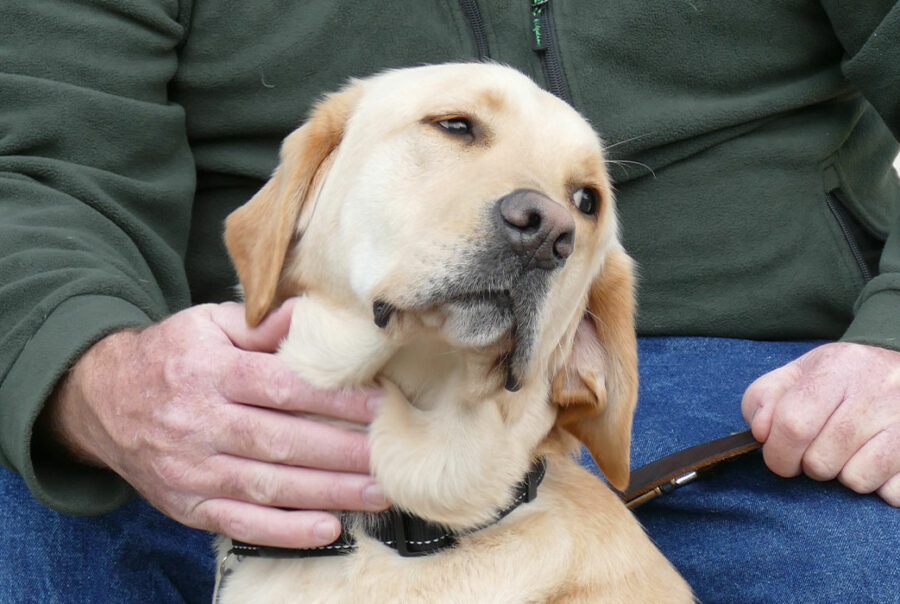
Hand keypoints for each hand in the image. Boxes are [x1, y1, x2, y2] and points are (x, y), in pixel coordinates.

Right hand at [43, 300, 389, 546]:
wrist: (102, 399)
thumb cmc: (172, 357)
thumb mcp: (207, 325)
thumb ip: (260, 325)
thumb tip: (310, 316)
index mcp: (208, 372)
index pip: (280, 388)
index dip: (333, 400)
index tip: (378, 405)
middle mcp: (198, 423)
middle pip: (281, 442)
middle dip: (342, 452)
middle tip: (389, 458)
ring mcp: (191, 470)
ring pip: (268, 487)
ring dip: (329, 493)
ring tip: (377, 493)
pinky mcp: (187, 505)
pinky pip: (240, 523)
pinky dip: (285, 531)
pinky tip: (328, 528)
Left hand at [742, 342, 899, 505]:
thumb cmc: (841, 380)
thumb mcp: (799, 374)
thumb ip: (764, 397)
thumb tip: (760, 432)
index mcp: (837, 367)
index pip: (794, 422)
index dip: (778, 451)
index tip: (779, 457)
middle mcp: (876, 390)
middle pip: (820, 460)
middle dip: (809, 465)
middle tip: (817, 451)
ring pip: (854, 480)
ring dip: (843, 475)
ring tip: (849, 452)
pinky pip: (888, 492)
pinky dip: (877, 486)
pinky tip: (876, 460)